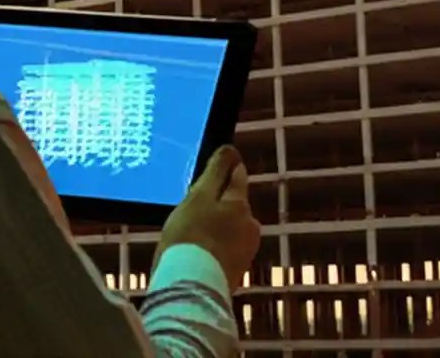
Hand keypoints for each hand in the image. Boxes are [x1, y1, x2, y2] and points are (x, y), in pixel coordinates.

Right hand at [154, 145, 260, 292]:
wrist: (191, 289)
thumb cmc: (190, 238)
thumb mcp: (198, 197)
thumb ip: (216, 172)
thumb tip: (231, 150)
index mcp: (240, 204)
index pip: (237, 175)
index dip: (225, 167)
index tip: (214, 163)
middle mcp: (250, 226)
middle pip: (234, 204)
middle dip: (219, 202)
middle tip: (192, 206)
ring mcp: (246, 250)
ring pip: (230, 227)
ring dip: (216, 226)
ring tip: (190, 234)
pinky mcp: (236, 271)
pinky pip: (225, 249)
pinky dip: (214, 246)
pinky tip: (197, 252)